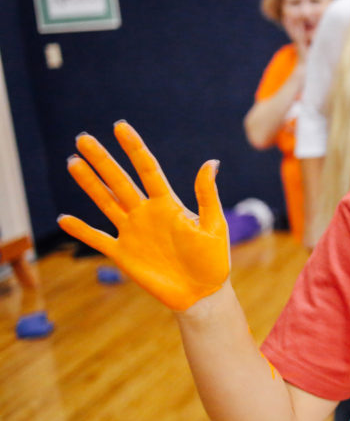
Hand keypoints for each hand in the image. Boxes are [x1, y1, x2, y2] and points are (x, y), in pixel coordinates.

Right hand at [57, 121, 228, 311]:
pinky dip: (81, 230)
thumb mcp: (214, 225)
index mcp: (169, 204)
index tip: (120, 126)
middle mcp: (146, 213)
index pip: (147, 169)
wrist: (202, 294)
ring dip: (89, 184)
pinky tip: (64, 219)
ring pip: (105, 202)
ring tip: (73, 162)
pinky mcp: (123, 255)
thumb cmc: (213, 260)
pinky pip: (97, 240)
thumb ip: (206, 195)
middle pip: (120, 181)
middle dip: (102, 159)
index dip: (134, 148)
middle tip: (84, 138)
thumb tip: (211, 161)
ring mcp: (132, 232)